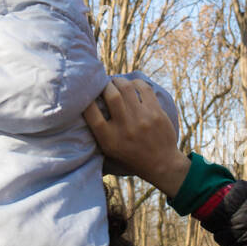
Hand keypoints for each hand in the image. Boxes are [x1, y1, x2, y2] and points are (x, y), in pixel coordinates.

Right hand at [83, 77, 189, 197]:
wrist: (162, 164)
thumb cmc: (131, 157)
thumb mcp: (109, 150)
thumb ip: (98, 132)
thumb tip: (84, 106)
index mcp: (109, 139)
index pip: (91, 112)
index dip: (86, 98)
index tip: (87, 94)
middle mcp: (125, 128)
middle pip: (111, 95)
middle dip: (105, 85)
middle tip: (104, 85)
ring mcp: (142, 119)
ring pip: (127, 88)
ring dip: (119, 81)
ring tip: (116, 83)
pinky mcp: (157, 113)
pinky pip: (144, 89)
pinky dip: (136, 83)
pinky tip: (132, 85)